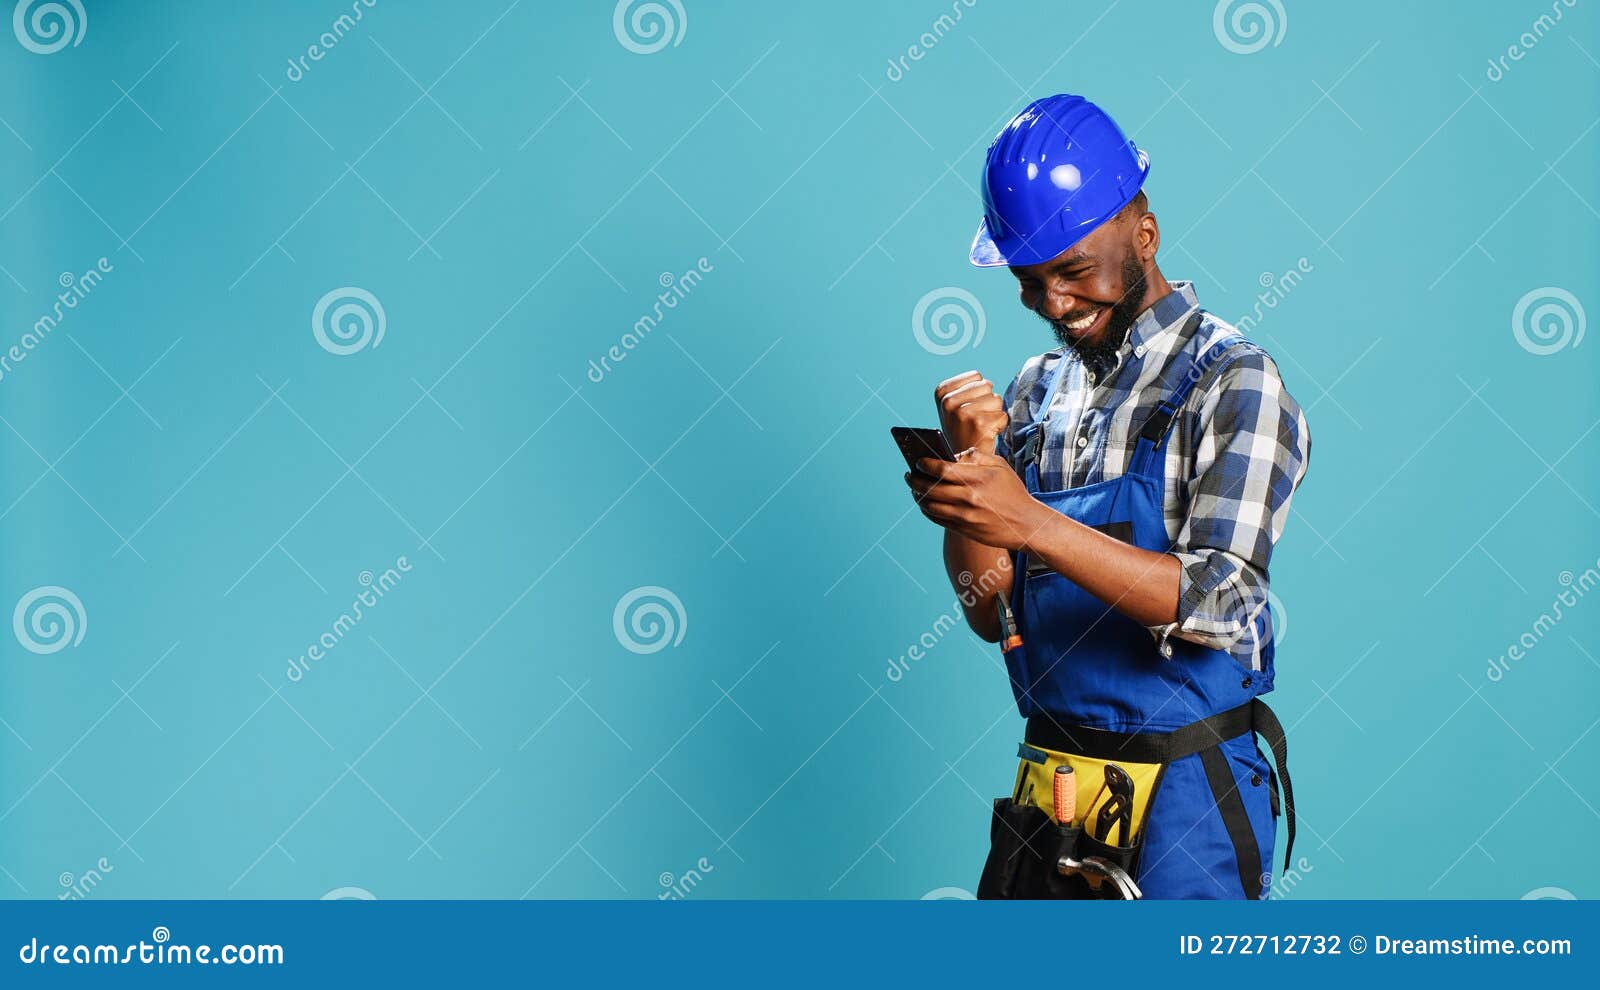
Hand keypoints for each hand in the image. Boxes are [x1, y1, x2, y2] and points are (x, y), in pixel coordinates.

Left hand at [906, 448, 1046, 551]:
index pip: (942, 469)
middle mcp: (970, 497)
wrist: (1026, 524)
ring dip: (918, 495)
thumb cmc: (1012, 492)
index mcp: (979, 478)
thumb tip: (952, 455)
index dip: (926, 464)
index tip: (918, 461)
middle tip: (909, 474)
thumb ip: (976, 457)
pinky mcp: (963, 529)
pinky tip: (924, 502)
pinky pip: (937, 519)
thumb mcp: (1000, 466)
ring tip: (914, 488)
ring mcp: (965, 516)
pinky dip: (926, 510)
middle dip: (915, 480)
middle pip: (931, 488)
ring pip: (930, 505)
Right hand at [935, 371, 1007, 453]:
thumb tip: (986, 381)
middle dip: (986, 403)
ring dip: (993, 414)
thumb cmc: (962, 432)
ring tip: (980, 427)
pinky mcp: (979, 423)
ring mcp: (963, 412)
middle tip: (975, 421)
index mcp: (941, 392)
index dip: (978, 393)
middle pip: (987, 386)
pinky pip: (1002, 415)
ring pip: (996, 400)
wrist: (961, 462)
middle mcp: (949, 401)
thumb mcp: (953, 405)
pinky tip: (986, 435)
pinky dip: (999, 426)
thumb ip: (966, 388)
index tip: (967, 409)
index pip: (976, 376)